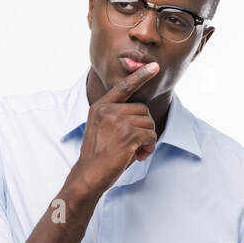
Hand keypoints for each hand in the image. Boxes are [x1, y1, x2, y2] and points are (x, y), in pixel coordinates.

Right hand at [71, 62, 160, 194]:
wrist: (89, 175)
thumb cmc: (99, 155)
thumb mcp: (102, 128)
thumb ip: (117, 116)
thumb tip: (143, 113)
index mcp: (100, 106)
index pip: (123, 87)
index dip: (140, 76)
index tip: (154, 66)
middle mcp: (107, 110)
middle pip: (142, 110)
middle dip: (145, 128)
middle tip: (136, 144)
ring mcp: (116, 122)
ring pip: (148, 123)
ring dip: (148, 140)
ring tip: (135, 151)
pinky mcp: (127, 135)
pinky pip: (151, 136)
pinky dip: (149, 148)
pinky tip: (139, 156)